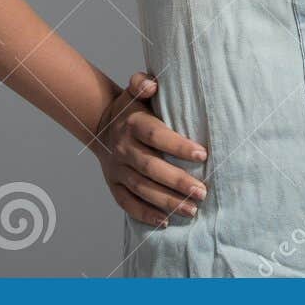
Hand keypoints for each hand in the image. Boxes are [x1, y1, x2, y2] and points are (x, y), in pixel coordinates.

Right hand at [92, 72, 208, 226]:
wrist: (101, 125)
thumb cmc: (131, 108)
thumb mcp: (134, 90)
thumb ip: (142, 83)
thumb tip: (151, 86)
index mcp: (132, 124)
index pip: (156, 136)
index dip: (178, 145)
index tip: (203, 154)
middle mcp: (123, 148)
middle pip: (150, 167)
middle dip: (177, 181)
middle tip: (202, 191)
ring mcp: (117, 169)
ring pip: (142, 189)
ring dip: (167, 201)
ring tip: (193, 209)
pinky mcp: (114, 185)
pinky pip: (127, 203)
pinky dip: (145, 214)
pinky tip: (166, 222)